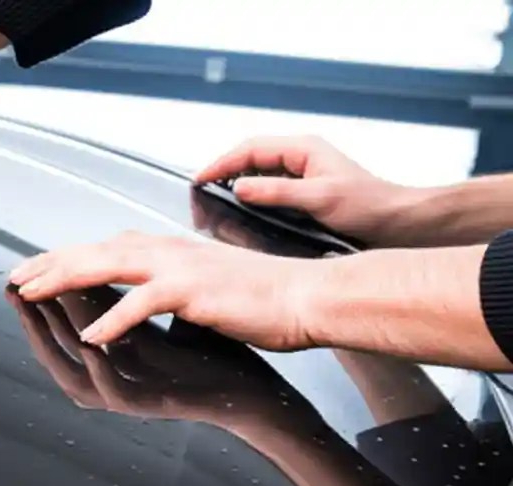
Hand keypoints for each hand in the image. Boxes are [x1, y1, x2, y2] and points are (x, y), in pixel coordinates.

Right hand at [6, 288, 320, 432]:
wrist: (259, 382)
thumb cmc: (216, 347)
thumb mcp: (165, 311)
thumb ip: (127, 295)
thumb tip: (101, 259)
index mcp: (112, 358)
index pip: (62, 328)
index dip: (40, 297)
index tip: (20, 272)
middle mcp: (112, 380)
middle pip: (57, 350)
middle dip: (33, 314)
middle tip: (13, 285)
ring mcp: (131, 395)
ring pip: (75, 373)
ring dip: (53, 337)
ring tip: (34, 304)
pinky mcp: (155, 405)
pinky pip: (117, 388)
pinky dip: (102, 366)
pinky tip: (90, 342)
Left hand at [9, 233, 321, 351]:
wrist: (306, 296)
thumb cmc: (258, 295)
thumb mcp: (200, 281)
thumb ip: (164, 281)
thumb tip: (136, 289)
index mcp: (165, 249)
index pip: (100, 248)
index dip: (60, 258)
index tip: (28, 270)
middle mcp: (165, 250)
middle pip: (92, 252)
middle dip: (48, 265)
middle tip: (11, 278)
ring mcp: (178, 267)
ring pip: (107, 266)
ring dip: (64, 280)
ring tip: (30, 295)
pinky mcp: (194, 291)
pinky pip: (144, 303)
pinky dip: (115, 320)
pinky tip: (91, 337)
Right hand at [195, 135, 415, 245]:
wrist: (397, 222)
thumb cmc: (370, 206)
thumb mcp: (320, 198)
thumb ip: (278, 192)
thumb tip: (240, 188)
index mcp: (304, 149)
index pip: (251, 149)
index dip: (222, 162)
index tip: (201, 178)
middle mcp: (301, 157)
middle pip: (251, 157)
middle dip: (224, 171)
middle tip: (202, 189)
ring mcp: (303, 174)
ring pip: (258, 173)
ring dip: (236, 183)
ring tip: (215, 199)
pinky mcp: (304, 192)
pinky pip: (269, 188)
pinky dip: (251, 196)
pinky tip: (243, 210)